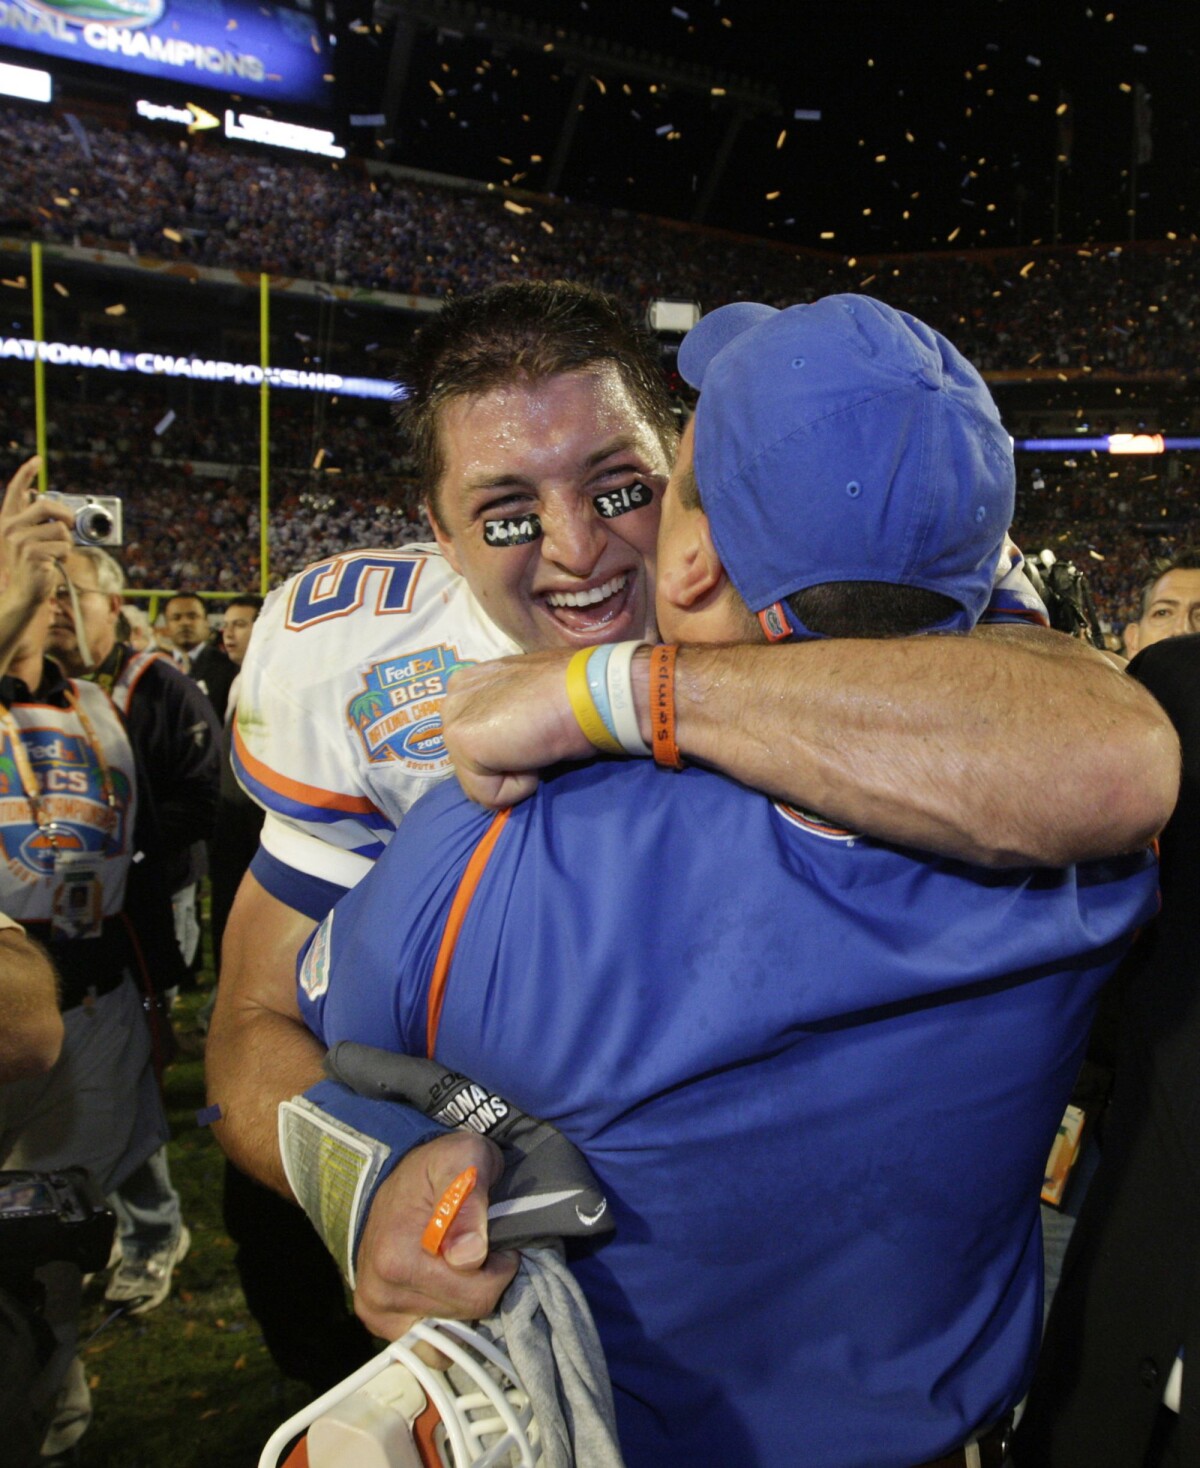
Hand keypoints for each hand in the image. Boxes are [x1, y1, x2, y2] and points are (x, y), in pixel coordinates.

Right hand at [0, 457, 72, 612]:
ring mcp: (20, 540)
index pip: (16, 491)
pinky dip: (66, 556)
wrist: (24, 594)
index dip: (26, 473)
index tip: (37, 460)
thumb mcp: (35, 542)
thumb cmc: (34, 568)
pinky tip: (54, 564)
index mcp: (9, 522)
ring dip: (66, 544)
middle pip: (47, 505)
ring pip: (60, 529)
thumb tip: (69, 517)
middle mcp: (10, 528)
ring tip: (55, 555)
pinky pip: (64, 547)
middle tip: (70, 526)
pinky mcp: (33, 553)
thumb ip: (44, 525)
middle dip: (65, 515)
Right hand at [352, 1130, 517, 1340]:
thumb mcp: (465, 1159)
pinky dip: (445, 1320)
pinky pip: (427, 1345)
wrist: (401, 1175)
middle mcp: (380, 1292)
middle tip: (478, 1249)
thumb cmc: (438, 1166)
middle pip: (463, 1317)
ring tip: (459, 1267)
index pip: (477, 1296)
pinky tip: (446, 1286)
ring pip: (447, 1336)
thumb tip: (468, 1257)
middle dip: (481, 1285)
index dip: (499, 1267)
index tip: (493, 1240)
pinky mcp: (378, 1322)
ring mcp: (377, 1311)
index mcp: (397, 1256)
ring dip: (463, 1306)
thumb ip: (470, 1202)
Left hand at [442, 653, 594, 806]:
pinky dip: (520, 785)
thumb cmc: (573, 694)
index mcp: (470, 685)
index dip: (510, 750)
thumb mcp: (528, 702)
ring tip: (536, 744)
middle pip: (470, 767)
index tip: (536, 729)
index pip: (475, 745)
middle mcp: (453, 697)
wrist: (587, 691)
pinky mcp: (463, 741)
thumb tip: (510, 749)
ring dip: (514, 775)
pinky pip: (489, 794)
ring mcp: (454, 718)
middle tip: (537, 738)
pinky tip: (535, 754)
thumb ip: (505, 718)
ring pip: (479, 784)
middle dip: (505, 766)